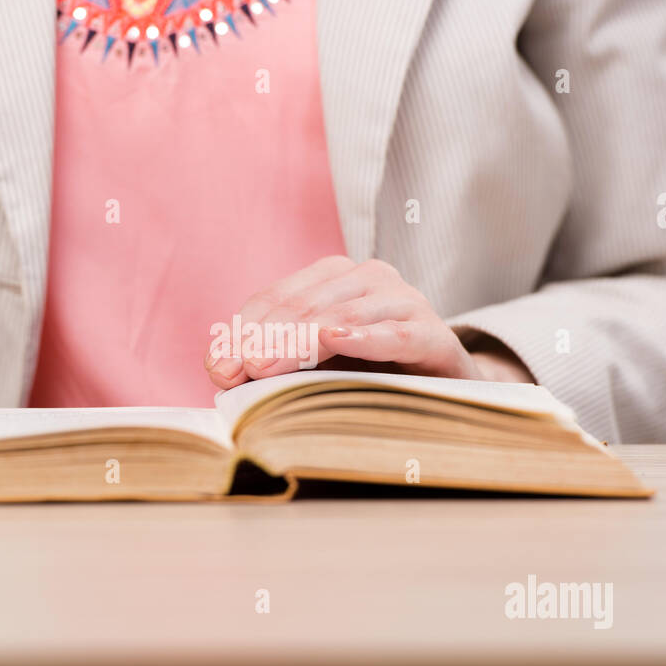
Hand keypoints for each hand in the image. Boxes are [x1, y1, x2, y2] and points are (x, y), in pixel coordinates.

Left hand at [204, 256, 532, 388]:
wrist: (449, 389)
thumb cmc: (372, 375)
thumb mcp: (315, 365)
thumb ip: (268, 362)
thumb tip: (219, 369)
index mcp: (334, 277)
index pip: (275, 299)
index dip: (241, 332)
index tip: (216, 369)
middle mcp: (369, 278)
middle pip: (303, 305)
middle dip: (263, 339)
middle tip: (234, 373)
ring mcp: (404, 301)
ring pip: (342, 315)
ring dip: (299, 341)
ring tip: (265, 366)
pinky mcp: (434, 334)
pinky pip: (394, 334)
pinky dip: (364, 337)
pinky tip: (336, 341)